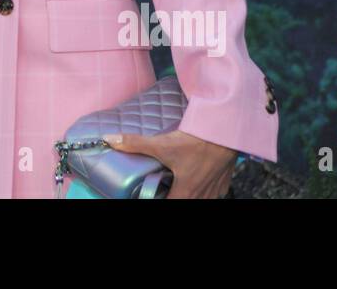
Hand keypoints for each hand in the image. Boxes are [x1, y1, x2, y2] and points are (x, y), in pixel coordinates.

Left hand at [103, 129, 236, 197]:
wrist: (226, 131)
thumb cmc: (197, 141)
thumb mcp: (163, 144)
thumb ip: (135, 144)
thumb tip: (110, 140)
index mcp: (186, 193)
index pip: (169, 205)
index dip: (157, 199)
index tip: (151, 194)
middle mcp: (202, 196)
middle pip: (183, 202)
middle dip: (172, 196)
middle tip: (161, 188)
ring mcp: (215, 191)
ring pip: (198, 199)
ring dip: (186, 194)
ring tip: (176, 185)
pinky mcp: (223, 182)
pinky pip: (211, 193)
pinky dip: (201, 189)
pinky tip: (194, 179)